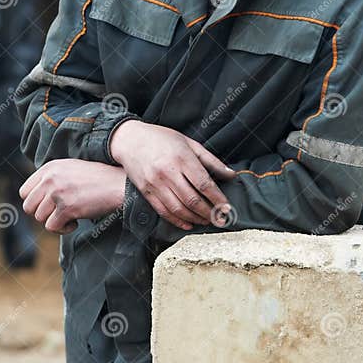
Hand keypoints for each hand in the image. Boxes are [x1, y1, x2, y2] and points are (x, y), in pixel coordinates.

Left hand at [18, 159, 125, 233]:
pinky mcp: (67, 208)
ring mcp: (58, 193)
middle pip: (28, 206)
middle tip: (57, 213)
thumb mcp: (70, 169)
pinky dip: (63, 229)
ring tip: (69, 216)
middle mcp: (51, 178)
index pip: (24, 192)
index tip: (48, 206)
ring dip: (53, 221)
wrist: (118, 185)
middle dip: (41, 214)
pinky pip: (52, 227)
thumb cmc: (97, 179)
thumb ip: (51, 178)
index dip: (35, 202)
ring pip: (39, 218)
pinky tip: (75, 222)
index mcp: (49, 168)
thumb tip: (33, 199)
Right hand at [109, 120, 236, 230]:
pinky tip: (188, 224)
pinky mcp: (146, 192)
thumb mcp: (189, 143)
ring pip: (178, 209)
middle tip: (220, 219)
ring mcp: (155, 183)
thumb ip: (211, 161)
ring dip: (195, 218)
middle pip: (192, 199)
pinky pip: (163, 211)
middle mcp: (167, 172)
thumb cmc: (162, 138)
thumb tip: (231, 175)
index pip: (204, 184)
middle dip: (209, 212)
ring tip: (206, 221)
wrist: (130, 140)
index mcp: (181, 158)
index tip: (227, 208)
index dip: (217, 198)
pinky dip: (177, 221)